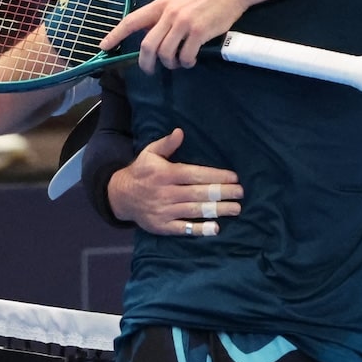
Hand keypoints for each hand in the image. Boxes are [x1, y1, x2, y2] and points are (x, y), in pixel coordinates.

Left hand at [99, 0, 250, 72]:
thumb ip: (166, 14)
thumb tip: (155, 32)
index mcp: (161, 4)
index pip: (132, 21)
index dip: (115, 35)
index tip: (103, 47)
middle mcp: (169, 14)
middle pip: (148, 45)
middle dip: (146, 62)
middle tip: (149, 70)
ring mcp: (184, 24)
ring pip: (166, 53)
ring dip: (170, 64)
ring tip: (178, 62)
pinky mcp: (199, 33)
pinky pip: (185, 56)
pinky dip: (186, 62)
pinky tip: (191, 59)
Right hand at [106, 128, 243, 236]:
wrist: (120, 196)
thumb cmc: (141, 172)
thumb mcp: (150, 153)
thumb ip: (166, 143)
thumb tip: (180, 132)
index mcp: (166, 174)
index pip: (196, 174)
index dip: (216, 176)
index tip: (234, 178)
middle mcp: (166, 192)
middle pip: (199, 193)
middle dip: (222, 193)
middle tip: (241, 193)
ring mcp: (164, 211)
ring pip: (195, 211)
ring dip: (217, 210)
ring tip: (236, 209)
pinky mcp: (162, 226)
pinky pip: (183, 228)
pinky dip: (199, 229)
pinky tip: (215, 228)